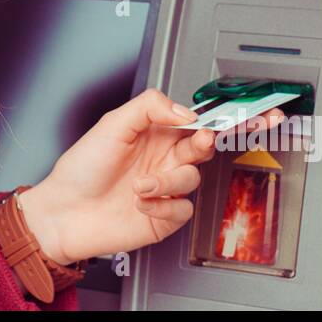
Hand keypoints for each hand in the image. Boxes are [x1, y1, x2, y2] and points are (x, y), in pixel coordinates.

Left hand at [17, 88, 286, 263]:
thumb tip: (185, 110)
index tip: (256, 110)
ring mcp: (168, 186)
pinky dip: (162, 205)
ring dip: (166, 181)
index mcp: (156, 130)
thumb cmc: (82, 167)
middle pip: (207, 145)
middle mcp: (165, 157)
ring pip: (192, 178)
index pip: (199, 118)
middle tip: (201, 140)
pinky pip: (183, 207)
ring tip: (139, 185)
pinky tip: (141, 202)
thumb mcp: (112, 123)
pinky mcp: (167, 214)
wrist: (66, 211)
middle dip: (209, 142)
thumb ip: (150, 107)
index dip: (229, 115)